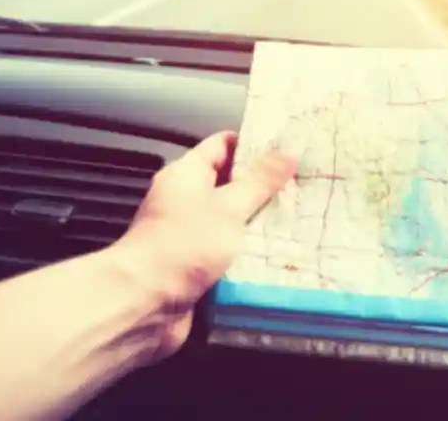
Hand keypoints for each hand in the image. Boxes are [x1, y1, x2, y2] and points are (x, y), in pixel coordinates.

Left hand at [114, 131, 295, 359]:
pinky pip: (229, 253)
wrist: (144, 303)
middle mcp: (185, 201)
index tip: (288, 150)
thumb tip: (285, 152)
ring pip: (233, 223)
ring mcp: (190, 235)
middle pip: (231, 186)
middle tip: (303, 189)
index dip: (255, 145)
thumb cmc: (181, 247)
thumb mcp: (228, 208)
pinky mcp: (195, 266)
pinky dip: (249, 255)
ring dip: (260, 225)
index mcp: (187, 175)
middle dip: (264, 189)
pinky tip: (279, 256)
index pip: (223, 146)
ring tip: (300, 222)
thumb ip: (259, 181)